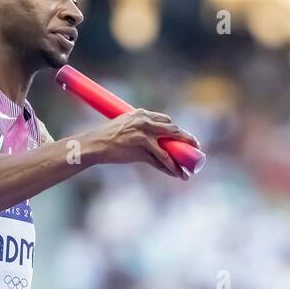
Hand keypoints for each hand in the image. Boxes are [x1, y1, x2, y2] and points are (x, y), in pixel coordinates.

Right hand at [84, 109, 200, 180]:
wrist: (94, 145)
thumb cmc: (105, 137)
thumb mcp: (123, 126)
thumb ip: (137, 129)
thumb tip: (147, 140)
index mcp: (141, 114)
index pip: (165, 120)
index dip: (174, 130)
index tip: (180, 137)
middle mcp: (145, 122)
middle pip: (173, 130)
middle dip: (186, 139)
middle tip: (195, 146)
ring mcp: (144, 136)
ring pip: (168, 148)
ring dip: (181, 159)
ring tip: (189, 168)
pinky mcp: (141, 149)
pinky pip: (160, 160)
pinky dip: (170, 168)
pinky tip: (177, 174)